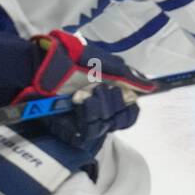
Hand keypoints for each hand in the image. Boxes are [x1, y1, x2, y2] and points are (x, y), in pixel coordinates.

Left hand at [13, 30, 154, 148]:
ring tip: (81, 96)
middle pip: (122, 119)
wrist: (42, 69)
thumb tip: (152, 86)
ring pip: (107, 126)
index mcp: (112, 94)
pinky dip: (86, 117)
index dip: (128, 106)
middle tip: (96, 89)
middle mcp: (102, 109)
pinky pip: (89, 132)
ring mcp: (86, 120)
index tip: (123, 93)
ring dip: (97, 108)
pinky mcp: (72, 129)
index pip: (131, 112)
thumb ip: (130, 77)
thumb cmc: (73, 61)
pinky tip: (77, 105)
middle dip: (111, 103)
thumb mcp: (106, 64)